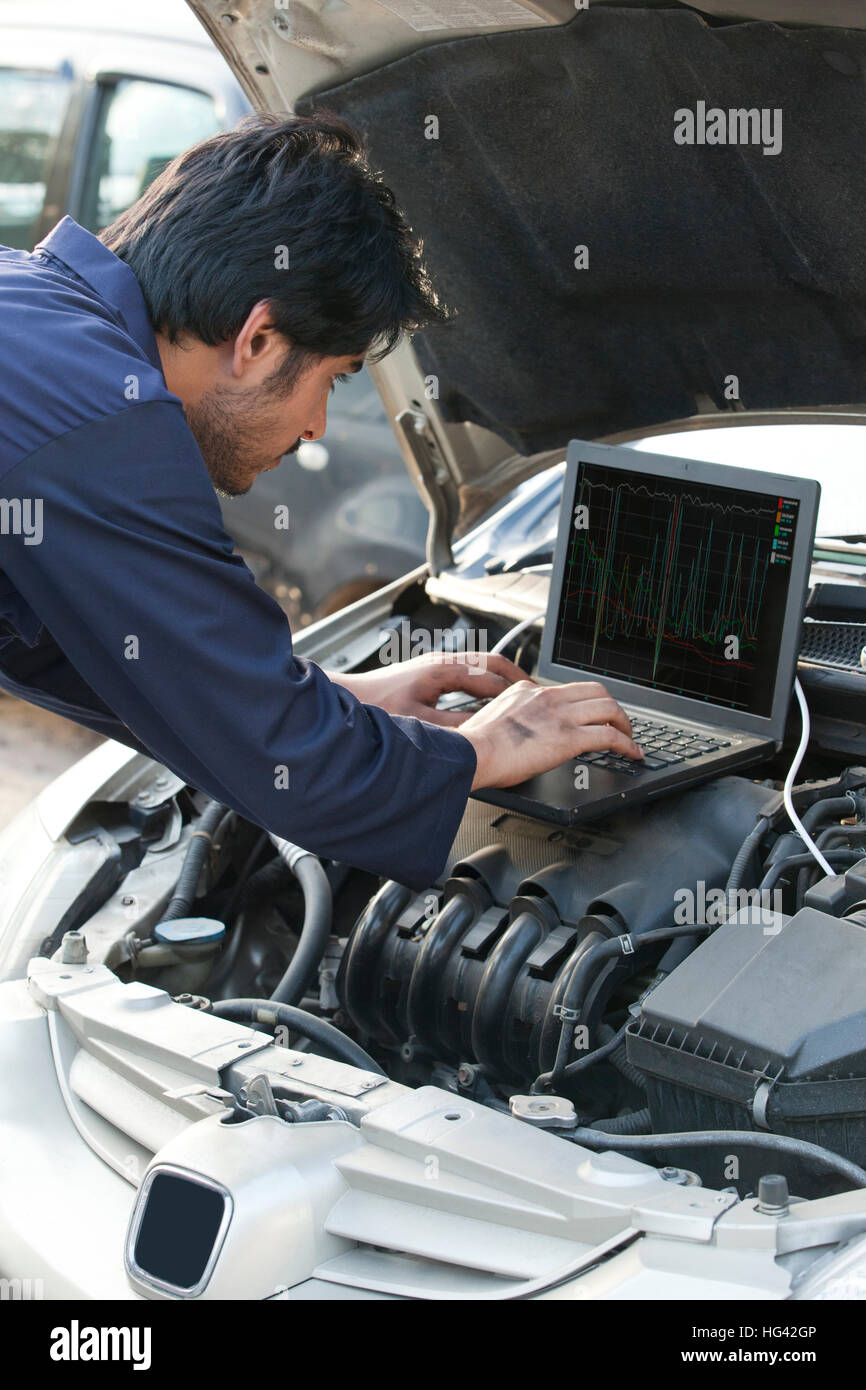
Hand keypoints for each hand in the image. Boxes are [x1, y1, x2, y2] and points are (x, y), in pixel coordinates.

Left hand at [328, 650, 525, 725]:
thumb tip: (481, 733)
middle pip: (492, 663)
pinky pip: (469, 672)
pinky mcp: (429, 672)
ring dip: (502, 679)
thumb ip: (454, 728)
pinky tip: (487, 699)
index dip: (517, 694)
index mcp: (444, 670)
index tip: (535, 705)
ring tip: (520, 695)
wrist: (346, 698)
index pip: (493, 680)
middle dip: (517, 678)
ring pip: (481, 664)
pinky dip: (485, 683)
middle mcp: (443, 662)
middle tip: (538, 694)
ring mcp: (437, 665)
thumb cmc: (374, 706)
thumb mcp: (419, 724)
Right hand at [457, 679, 642, 789]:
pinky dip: (627, 744)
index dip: (583, 703)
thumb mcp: (491, 719)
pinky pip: (609, 736)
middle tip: (618, 722)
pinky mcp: (569, 737)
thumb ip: (509, 718)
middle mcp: (547, 698)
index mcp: (527, 691)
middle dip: (612, 706)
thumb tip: (515, 733)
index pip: (565, 690)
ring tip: (630, 738)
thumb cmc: (474, 745)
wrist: (471, 751)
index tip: (588, 715)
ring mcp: (560, 716)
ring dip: (625, 724)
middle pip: (595, 690)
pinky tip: (632, 753)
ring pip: (608, 708)